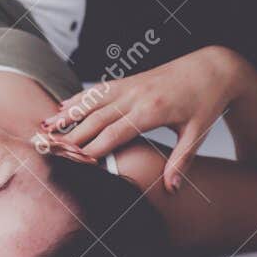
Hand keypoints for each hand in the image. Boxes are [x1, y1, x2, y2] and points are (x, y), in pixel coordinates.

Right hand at [41, 46, 248, 191]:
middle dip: (72, 134)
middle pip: (97, 118)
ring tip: (46, 126)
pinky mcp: (128, 80)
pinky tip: (63, 106)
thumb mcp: (197, 133)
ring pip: (92, 101)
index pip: (115, 132)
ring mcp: (129, 85)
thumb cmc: (206, 102)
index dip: (94, 147)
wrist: (211, 68)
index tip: (75, 160)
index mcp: (152, 110)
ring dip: (68, 114)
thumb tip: (171, 188)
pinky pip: (98, 90)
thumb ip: (181, 161)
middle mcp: (136, 95)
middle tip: (49, 147)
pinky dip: (79, 98)